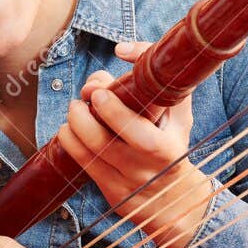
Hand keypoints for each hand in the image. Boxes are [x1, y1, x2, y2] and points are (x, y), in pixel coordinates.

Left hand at [55, 40, 213, 247]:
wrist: (175, 199)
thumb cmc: (173, 142)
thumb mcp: (177, 112)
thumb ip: (157, 76)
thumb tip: (122, 49)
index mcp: (167, 149)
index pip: (140, 135)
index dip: (115, 113)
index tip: (98, 93)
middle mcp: (145, 170)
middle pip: (106, 146)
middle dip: (84, 119)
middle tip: (79, 100)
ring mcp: (126, 185)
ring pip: (89, 157)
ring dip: (72, 128)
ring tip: (73, 111)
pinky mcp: (112, 195)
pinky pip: (83, 167)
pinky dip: (71, 144)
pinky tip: (69, 129)